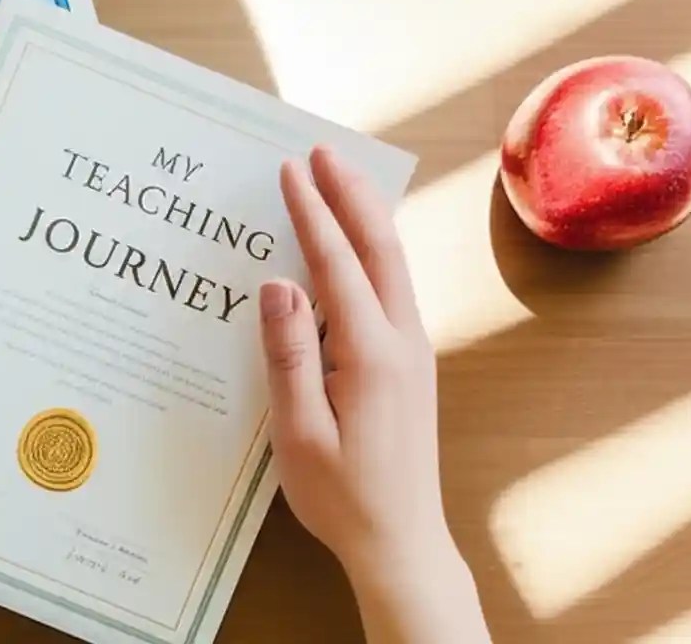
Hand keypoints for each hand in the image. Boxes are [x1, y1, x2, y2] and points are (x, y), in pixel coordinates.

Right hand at [258, 148, 488, 641]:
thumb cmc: (341, 495)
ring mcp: (413, 352)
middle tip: (324, 150)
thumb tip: (277, 282)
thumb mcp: (298, 432)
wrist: (401, 541)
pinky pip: (392, 288)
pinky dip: (373, 250)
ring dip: (366, 216)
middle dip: (351, 194)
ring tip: (342, 178)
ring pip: (392, 264)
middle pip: (379, 248)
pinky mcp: (410, 365)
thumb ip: (289, 354)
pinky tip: (359, 245)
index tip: (290, 169)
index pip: (336, 264)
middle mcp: (402, 342)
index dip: (311, 213)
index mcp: (371, 355)